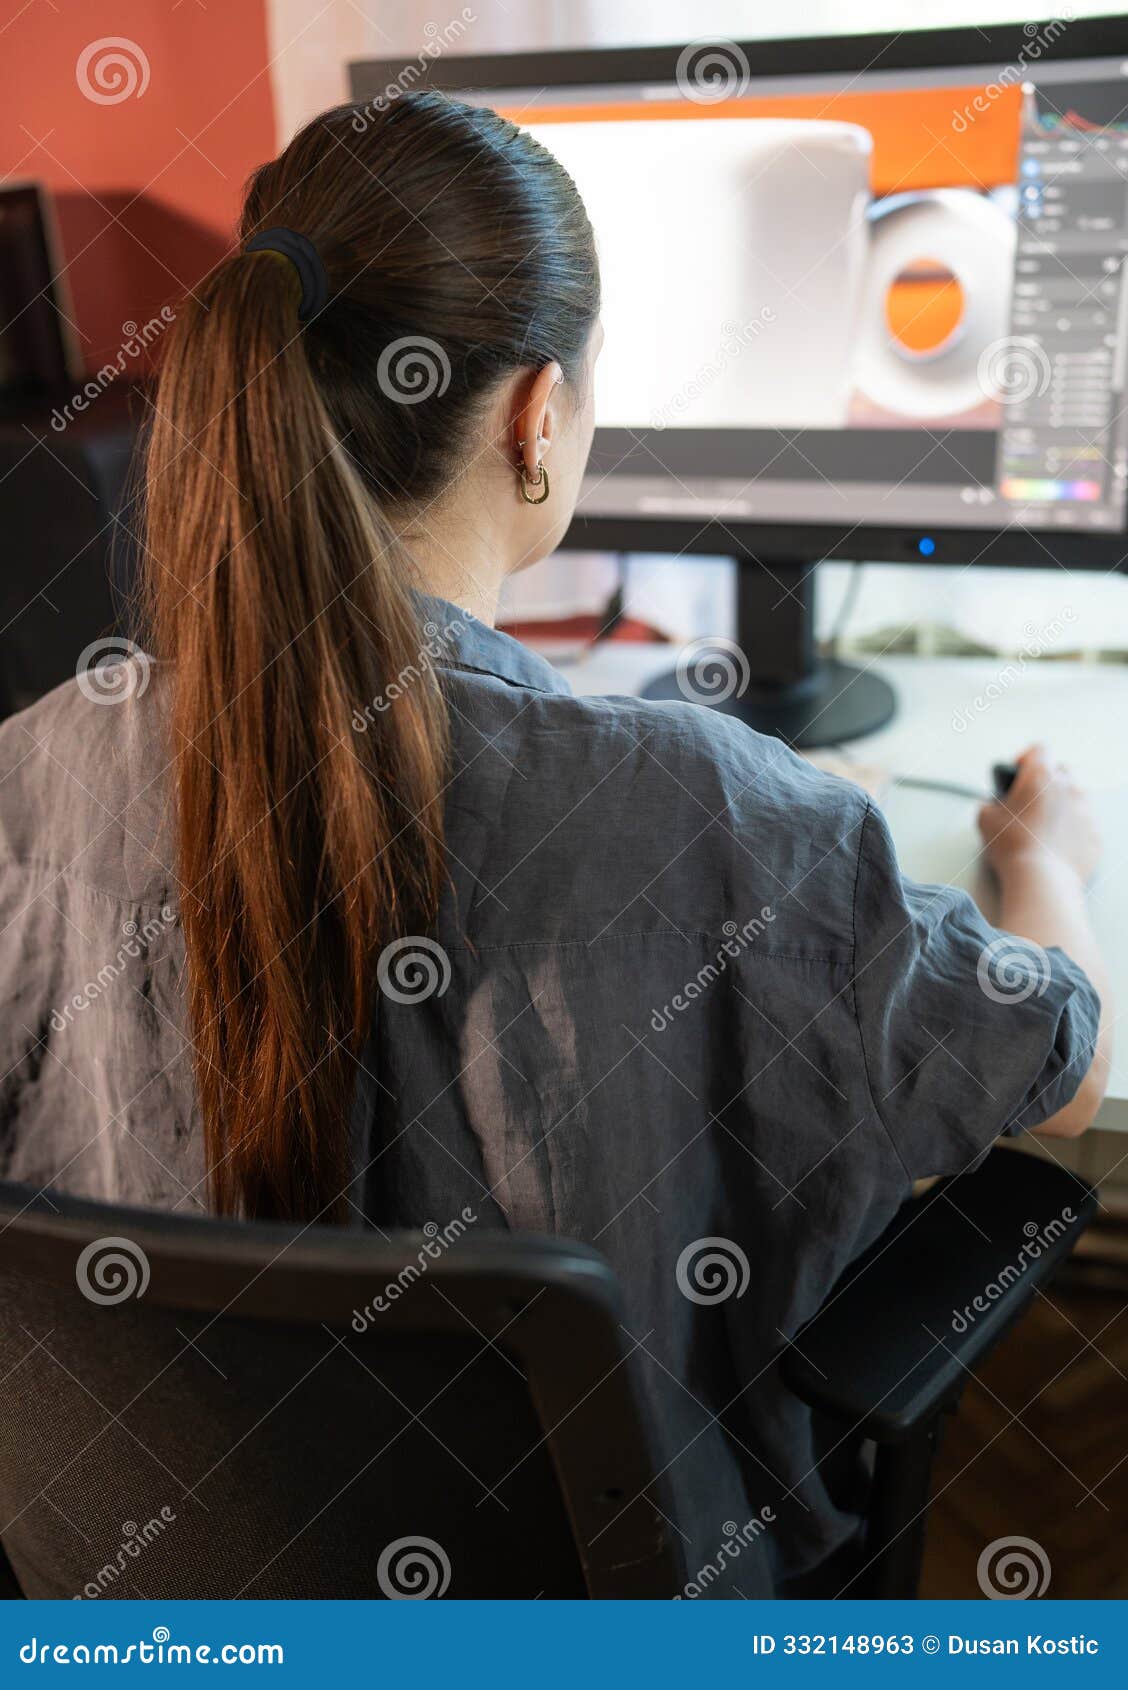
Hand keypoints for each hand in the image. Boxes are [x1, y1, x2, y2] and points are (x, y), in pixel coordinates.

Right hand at [978, 745, 1100, 884]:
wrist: (1041, 879)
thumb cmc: (1012, 846)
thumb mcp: (984, 820)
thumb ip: (988, 805)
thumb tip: (990, 807)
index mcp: (1040, 777)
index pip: (1039, 749)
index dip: (1026, 758)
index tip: (1017, 772)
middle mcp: (1068, 788)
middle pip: (1061, 770)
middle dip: (1047, 780)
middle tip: (1029, 799)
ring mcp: (1085, 811)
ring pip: (1076, 796)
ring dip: (1062, 803)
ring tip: (1044, 822)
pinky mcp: (1095, 834)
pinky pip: (1084, 824)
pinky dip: (1072, 829)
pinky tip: (1056, 843)